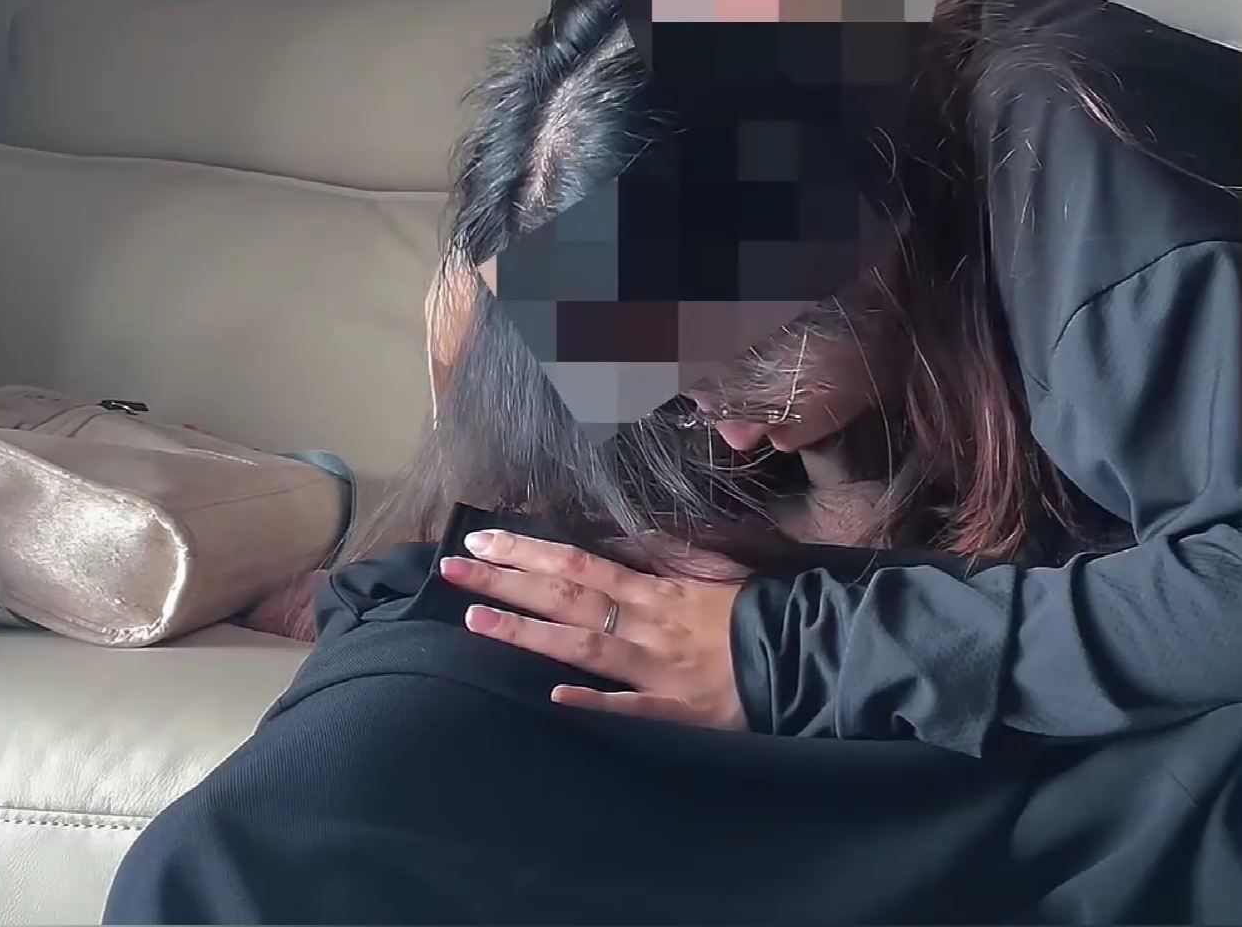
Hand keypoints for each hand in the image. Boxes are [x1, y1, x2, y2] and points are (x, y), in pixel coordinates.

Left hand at [440, 528, 745, 728]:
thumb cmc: (749, 611)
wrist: (800, 654)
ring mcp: (654, 669)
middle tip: (452, 570)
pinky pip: (629, 709)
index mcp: (650, 589)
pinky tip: (552, 701)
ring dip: (527, 634)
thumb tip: (611, 542)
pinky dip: (593, 704)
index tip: (481, 541)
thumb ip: (656, 558)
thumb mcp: (702, 571)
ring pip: (581, 647)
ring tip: (475, 623)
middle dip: (506, 583)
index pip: (575, 564)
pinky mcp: (673, 712)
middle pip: (563, 598)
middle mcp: (643, 623)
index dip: (526, 551)